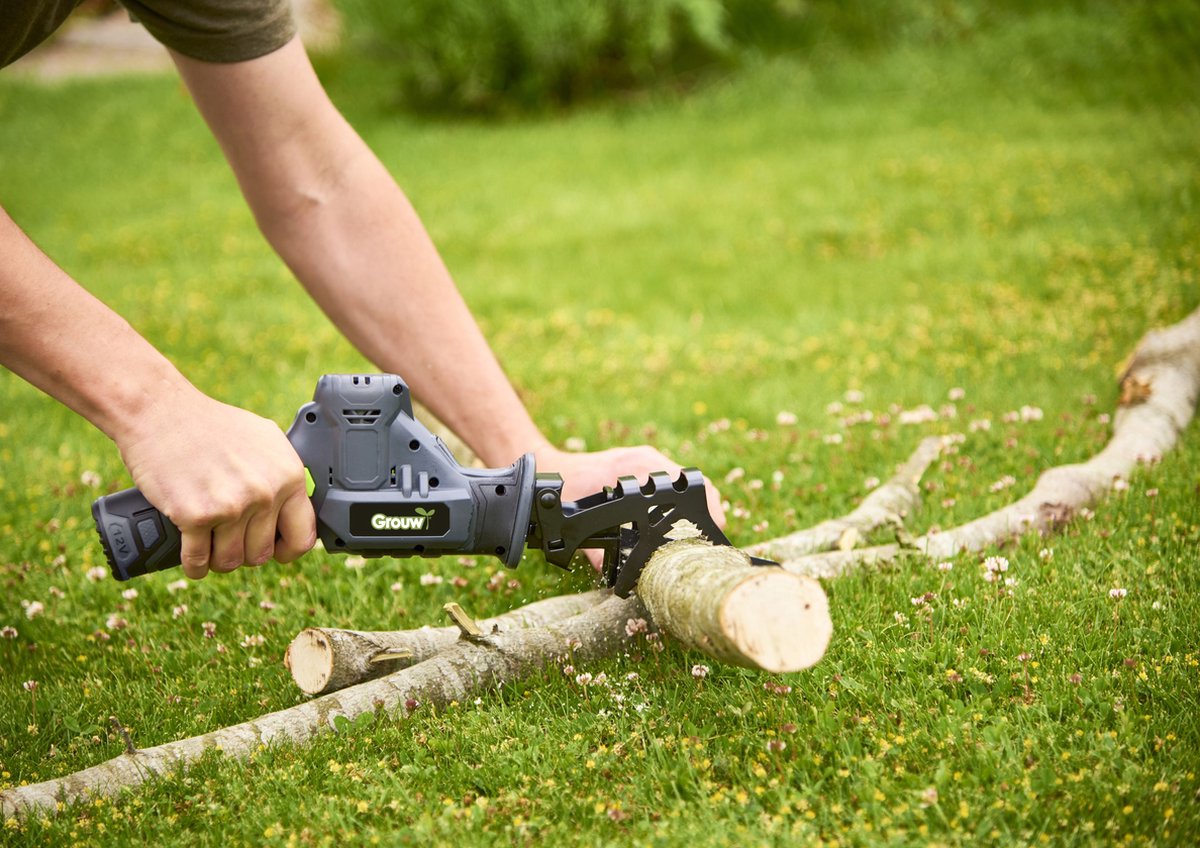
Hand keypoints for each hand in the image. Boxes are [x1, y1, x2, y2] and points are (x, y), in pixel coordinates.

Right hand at [115, 389, 316, 578]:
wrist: (161, 413)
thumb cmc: (210, 424)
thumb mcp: (264, 439)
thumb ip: (281, 472)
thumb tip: (295, 503)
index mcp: (288, 475)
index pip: (303, 536)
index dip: (288, 550)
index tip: (277, 551)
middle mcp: (264, 493)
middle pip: (261, 554)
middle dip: (246, 552)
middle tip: (232, 542)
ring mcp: (230, 506)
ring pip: (230, 561)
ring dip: (218, 560)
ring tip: (212, 547)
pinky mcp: (194, 515)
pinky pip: (197, 560)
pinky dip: (193, 565)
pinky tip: (192, 559)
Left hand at [533, 444, 726, 571]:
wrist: (552, 465)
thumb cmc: (565, 487)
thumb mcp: (581, 519)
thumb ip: (598, 552)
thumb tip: (616, 581)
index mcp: (639, 468)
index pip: (688, 485)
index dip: (707, 508)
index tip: (713, 530)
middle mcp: (649, 460)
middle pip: (699, 483)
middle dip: (710, 511)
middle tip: (709, 541)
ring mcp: (649, 458)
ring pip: (691, 481)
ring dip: (699, 505)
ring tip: (700, 533)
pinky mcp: (646, 462)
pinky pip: (676, 480)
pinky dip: (683, 499)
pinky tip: (681, 520)